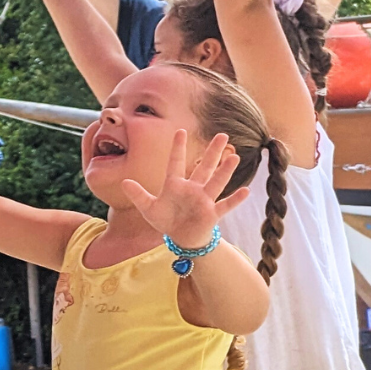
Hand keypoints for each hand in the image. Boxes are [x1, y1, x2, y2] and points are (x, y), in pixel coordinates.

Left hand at [120, 129, 248, 248]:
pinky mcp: (212, 214)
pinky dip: (235, 199)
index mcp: (175, 185)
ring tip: (234, 155)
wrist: (181, 238)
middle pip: (204, 167)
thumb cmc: (166, 220)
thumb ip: (138, 195)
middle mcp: (193, 189)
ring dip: (225, 170)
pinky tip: (246, 190)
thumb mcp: (148, 208)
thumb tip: (124, 182)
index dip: (178, 148)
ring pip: (216, 182)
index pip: (176, 162)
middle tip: (222, 135)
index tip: (181, 130)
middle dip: (213, 152)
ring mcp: (204, 201)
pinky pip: (225, 205)